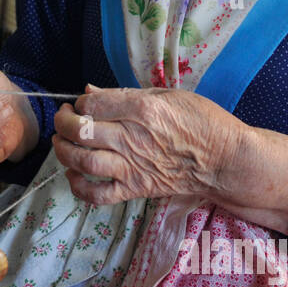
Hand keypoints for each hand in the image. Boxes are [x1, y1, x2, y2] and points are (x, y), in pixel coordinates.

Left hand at [52, 84, 287, 236]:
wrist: (225, 161)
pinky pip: (98, 194)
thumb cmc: (202, 122)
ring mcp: (132, 166)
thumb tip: (89, 92)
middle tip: (64, 120)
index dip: (79, 103)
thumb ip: (125, 94)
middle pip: (81, 131)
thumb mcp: (169, 95)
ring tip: (62, 144)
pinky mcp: (135, 189)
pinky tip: (75, 175)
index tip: (82, 104)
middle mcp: (132, 137)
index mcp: (142, 109)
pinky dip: (79, 187)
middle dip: (63, 123)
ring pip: (82, 161)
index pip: (92, 104)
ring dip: (64, 152)